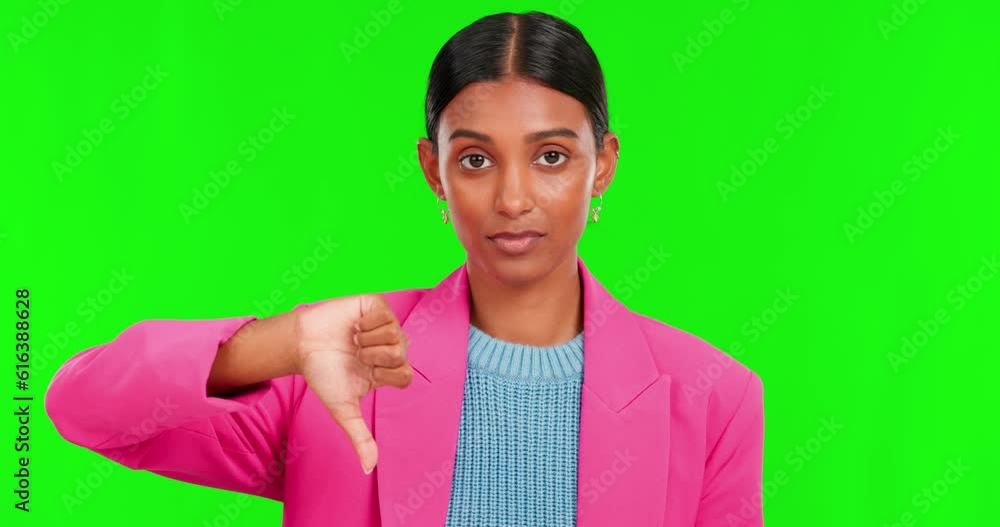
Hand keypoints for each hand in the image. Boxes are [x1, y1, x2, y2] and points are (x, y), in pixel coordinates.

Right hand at [293, 293, 412, 474]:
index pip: (407, 376)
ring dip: (368, 341)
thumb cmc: (323, 374)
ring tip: (353, 340)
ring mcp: (384, 325)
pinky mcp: (375, 305)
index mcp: (387, 370)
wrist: (301, 344)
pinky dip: (365, 323)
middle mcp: (390, 347)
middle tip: (356, 354)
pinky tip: (354, 325)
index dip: (384, 375)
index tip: (364, 373)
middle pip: (402, 355)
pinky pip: (385, 314)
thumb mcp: (343, 409)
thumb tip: (369, 470)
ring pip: (396, 335)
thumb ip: (359, 437)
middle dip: (374, 357)